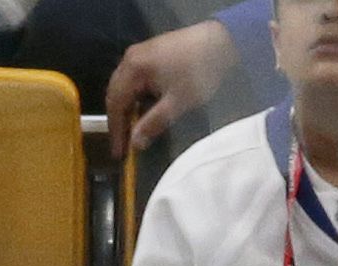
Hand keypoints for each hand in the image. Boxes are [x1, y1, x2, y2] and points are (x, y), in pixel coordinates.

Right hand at [104, 19, 234, 154]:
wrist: (222, 41)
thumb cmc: (198, 73)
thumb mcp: (176, 104)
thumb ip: (152, 124)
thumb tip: (135, 144)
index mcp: (132, 68)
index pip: (115, 104)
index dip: (116, 130)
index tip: (119, 153)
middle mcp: (130, 57)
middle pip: (116, 93)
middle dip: (119, 119)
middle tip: (124, 143)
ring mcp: (141, 52)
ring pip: (125, 85)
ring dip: (127, 107)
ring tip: (133, 128)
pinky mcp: (152, 51)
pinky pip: (135, 77)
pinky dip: (136, 95)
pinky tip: (143, 107)